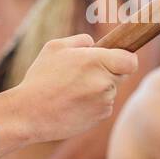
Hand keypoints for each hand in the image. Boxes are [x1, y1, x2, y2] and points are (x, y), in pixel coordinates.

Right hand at [13, 33, 137, 142]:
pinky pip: (103, 107)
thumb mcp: (54, 48)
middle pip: (121, 76)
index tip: (116, 61)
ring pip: (110, 92)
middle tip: (83, 76)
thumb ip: (80, 41)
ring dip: (97, 91)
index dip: (125, 60)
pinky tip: (72, 105)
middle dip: (107, 73)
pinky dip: (92, 106)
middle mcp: (104, 82)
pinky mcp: (100, 117)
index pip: (131, 61)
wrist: (28, 113)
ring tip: (71, 93)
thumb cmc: (39, 79)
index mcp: (96, 60)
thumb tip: (94, 44)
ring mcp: (104, 101)